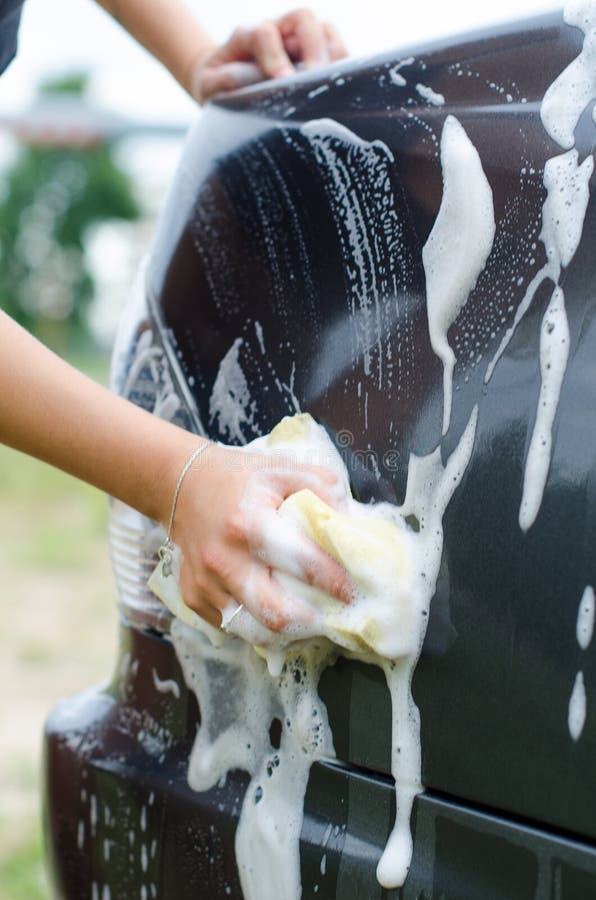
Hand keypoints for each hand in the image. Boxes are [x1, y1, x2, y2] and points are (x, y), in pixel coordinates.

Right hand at [171, 443, 352, 630]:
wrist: (182, 484)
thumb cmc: (239, 478)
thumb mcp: (281, 469)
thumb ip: (321, 487)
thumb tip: (353, 518)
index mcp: (250, 524)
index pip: (303, 564)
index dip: (335, 582)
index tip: (354, 592)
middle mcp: (225, 558)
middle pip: (275, 614)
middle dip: (312, 624)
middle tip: (333, 619)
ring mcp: (206, 581)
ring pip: (252, 630)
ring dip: (285, 633)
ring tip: (308, 624)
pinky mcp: (194, 595)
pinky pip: (230, 626)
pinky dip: (255, 626)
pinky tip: (273, 614)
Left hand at [192, 8, 347, 102]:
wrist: (226, 86)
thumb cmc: (218, 87)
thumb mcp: (208, 86)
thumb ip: (221, 81)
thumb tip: (243, 83)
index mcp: (249, 35)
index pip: (265, 33)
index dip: (275, 56)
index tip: (282, 82)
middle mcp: (279, 30)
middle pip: (304, 19)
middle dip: (313, 50)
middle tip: (315, 83)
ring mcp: (301, 42)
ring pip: (327, 33)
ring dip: (334, 58)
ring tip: (333, 88)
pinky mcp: (318, 57)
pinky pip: (339, 54)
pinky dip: (344, 70)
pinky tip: (341, 92)